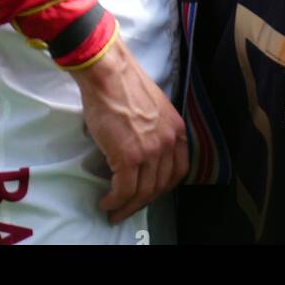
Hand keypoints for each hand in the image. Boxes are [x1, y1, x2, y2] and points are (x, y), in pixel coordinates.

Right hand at [74, 32, 188, 225]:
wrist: (109, 74)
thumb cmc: (124, 85)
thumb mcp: (154, 108)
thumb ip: (155, 130)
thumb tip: (142, 150)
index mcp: (176, 129)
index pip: (178, 169)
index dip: (163, 186)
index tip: (149, 192)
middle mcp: (168, 142)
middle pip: (161, 185)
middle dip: (144, 201)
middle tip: (128, 208)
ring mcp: (150, 150)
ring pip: (143, 191)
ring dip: (127, 206)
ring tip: (114, 211)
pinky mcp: (128, 156)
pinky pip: (124, 189)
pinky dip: (115, 200)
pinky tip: (107, 202)